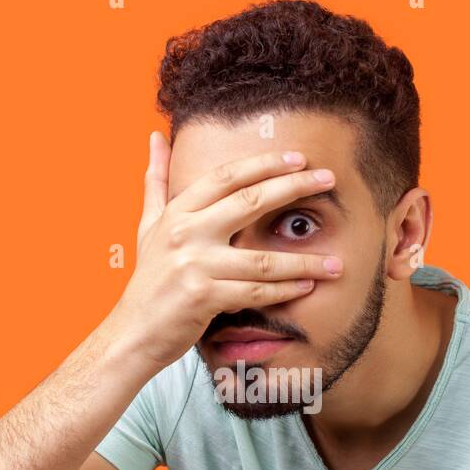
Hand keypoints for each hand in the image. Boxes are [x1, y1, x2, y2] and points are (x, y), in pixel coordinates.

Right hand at [104, 131, 343, 371]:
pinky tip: (308, 287)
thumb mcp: (148, 226)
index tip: (299, 158)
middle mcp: (186, 233)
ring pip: (262, 259)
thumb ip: (156, 182)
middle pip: (250, 201)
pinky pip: (255, 292)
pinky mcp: (204, 298)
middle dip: (294, 187)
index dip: (265, 163)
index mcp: (178, 212)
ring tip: (336, 262)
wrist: (133, 332)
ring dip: (304, 261)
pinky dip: (285, 290)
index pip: (227, 177)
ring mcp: (195, 265)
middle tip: (328, 179)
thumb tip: (155, 138)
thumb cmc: (148, 280)